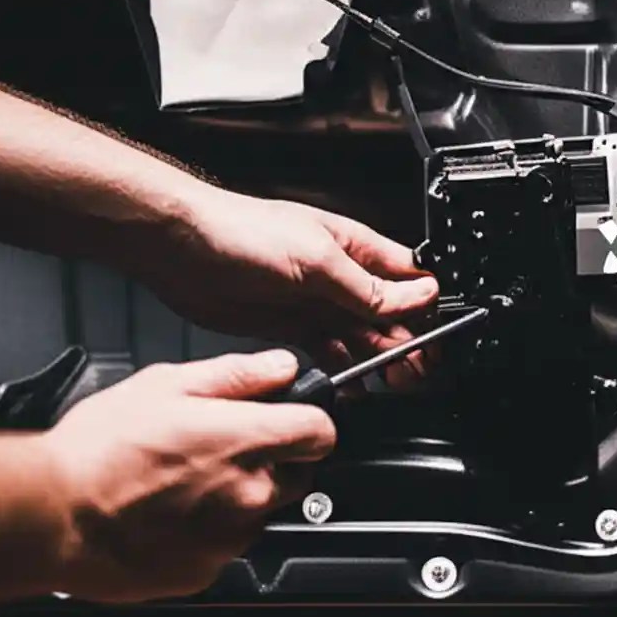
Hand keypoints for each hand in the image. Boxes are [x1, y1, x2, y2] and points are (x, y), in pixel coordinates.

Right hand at [41, 349, 333, 602]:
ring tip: (181, 481)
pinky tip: (168, 514)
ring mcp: (230, 540)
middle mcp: (249, 495)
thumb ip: (237, 375)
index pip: (321, 433)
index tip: (286, 419)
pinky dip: (208, 531)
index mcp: (246, 442)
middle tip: (217, 448)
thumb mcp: (166, 385)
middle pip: (297, 475)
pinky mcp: (206, 572)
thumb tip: (281, 367)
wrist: (52, 515)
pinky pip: (225, 546)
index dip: (306, 421)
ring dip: (238, 497)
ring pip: (260, 512)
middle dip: (270, 460)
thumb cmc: (99, 449)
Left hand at [140, 189, 439, 387]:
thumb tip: (418, 296)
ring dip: (377, 361)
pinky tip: (351, 384)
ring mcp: (315, 303)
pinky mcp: (291, 327)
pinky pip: (328, 352)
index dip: (426, 310)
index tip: (434, 340)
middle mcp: (338, 276)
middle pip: (389, 315)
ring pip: (361, 338)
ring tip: (388, 383)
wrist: (182, 249)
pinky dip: (343, 369)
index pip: (408, 280)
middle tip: (414, 373)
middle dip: (407, 343)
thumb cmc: (241, 232)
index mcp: (354, 247)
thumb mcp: (317, 260)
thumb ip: (367, 287)